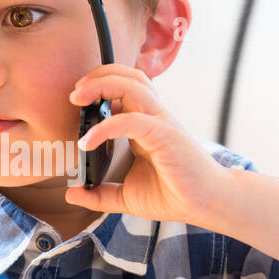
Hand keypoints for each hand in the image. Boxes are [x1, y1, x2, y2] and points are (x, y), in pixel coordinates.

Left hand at [64, 64, 226, 223]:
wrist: (206, 203)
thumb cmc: (172, 194)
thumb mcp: (127, 195)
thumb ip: (100, 194)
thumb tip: (72, 194)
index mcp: (145, 123)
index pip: (124, 88)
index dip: (99, 85)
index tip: (77, 100)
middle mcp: (154, 116)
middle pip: (128, 76)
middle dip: (98, 75)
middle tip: (74, 92)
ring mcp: (161, 122)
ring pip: (133, 85)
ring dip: (102, 86)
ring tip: (78, 99)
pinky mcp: (165, 135)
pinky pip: (132, 120)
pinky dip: (106, 127)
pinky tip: (88, 142)